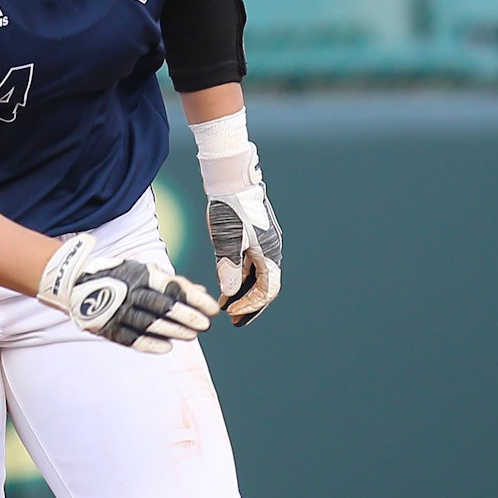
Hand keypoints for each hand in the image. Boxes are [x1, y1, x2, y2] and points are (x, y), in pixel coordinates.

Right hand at [38, 234, 218, 353]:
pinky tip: (167, 348)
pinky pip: (131, 338)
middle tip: (205, 326)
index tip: (212, 309)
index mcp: (141, 274)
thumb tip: (202, 291)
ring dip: (173, 331)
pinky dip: (150, 344)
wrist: (76, 283)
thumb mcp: (145, 272)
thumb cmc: (121, 276)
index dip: (194, 299)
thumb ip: (173, 283)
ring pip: (150, 323)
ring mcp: (117, 309)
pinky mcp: (107, 326)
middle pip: (163, 306)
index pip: (173, 286)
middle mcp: (130, 291)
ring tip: (191, 337)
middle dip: (187, 316)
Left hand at [199, 142, 282, 325]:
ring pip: (258, 275)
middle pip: (266, 285)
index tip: (231, 313)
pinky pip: (251, 264)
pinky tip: (226, 284)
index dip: (250, 305)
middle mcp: (271, 249)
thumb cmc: (229, 207)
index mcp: (269, 252)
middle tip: (234, 319)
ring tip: (226, 305)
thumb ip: (229, 267)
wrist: (230, 177)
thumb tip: (230, 291)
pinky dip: (240, 277)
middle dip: (250, 305)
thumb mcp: (226, 239)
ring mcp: (264, 242)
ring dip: (244, 292)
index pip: (267, 289)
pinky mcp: (254, 236)